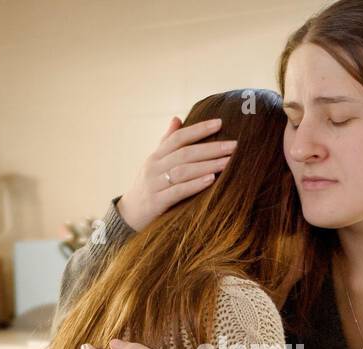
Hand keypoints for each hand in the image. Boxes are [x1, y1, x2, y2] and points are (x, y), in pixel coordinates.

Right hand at [115, 117, 235, 231]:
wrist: (128, 216)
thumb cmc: (148, 187)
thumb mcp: (154, 163)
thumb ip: (166, 142)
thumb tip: (177, 118)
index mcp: (156, 156)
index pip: (178, 137)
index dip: (198, 129)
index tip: (220, 123)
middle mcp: (154, 167)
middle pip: (185, 153)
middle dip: (211, 148)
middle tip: (234, 145)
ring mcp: (154, 184)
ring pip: (183, 170)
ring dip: (207, 165)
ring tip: (228, 162)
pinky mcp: (156, 202)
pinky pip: (178, 191)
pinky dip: (195, 184)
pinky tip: (211, 179)